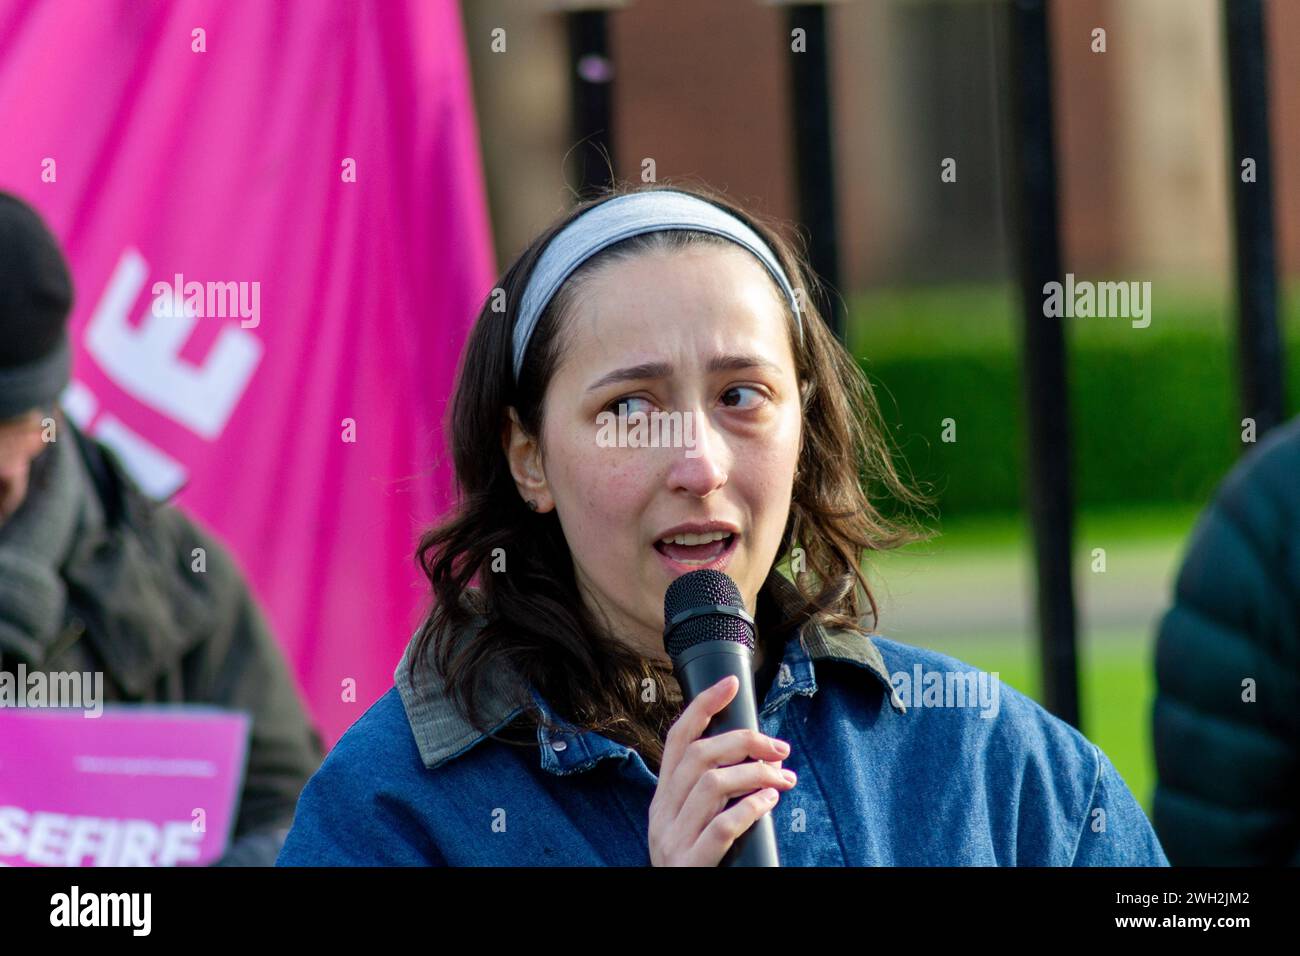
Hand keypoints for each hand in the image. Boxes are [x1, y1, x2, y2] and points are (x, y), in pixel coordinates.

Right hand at [648, 674, 795, 865]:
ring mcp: (672, 840)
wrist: (677, 907)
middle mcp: (661, 813)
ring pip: (711, 785)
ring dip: (754, 775)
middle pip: (699, 756)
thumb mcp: (692, 822)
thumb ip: (709, 794)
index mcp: (663, 797)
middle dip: (745, 742)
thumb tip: (752, 755)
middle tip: (780, 749)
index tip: (732, 683)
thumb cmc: (698, 862)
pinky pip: (721, 828)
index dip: (703, 706)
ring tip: (783, 779)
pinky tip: (768, 804)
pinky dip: (749, 810)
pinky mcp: (689, 865)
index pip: (677, 738)